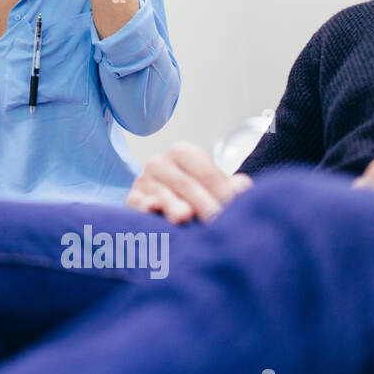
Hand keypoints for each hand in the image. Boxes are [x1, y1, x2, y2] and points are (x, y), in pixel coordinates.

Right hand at [126, 141, 253, 223]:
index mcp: (182, 152)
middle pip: (186, 184)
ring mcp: (143, 181)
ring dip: (174, 206)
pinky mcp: (131, 199)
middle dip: (203, 204)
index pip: (205, 171)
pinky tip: (152, 210)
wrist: (164, 203)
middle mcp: (159, 163)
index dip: (222, 191)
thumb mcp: (212, 186)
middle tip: (217, 221)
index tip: (235, 208)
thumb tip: (242, 188)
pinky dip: (144, 207)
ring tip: (185, 217)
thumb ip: (228, 186)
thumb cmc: (193, 195)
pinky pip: (137, 203)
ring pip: (162, 194)